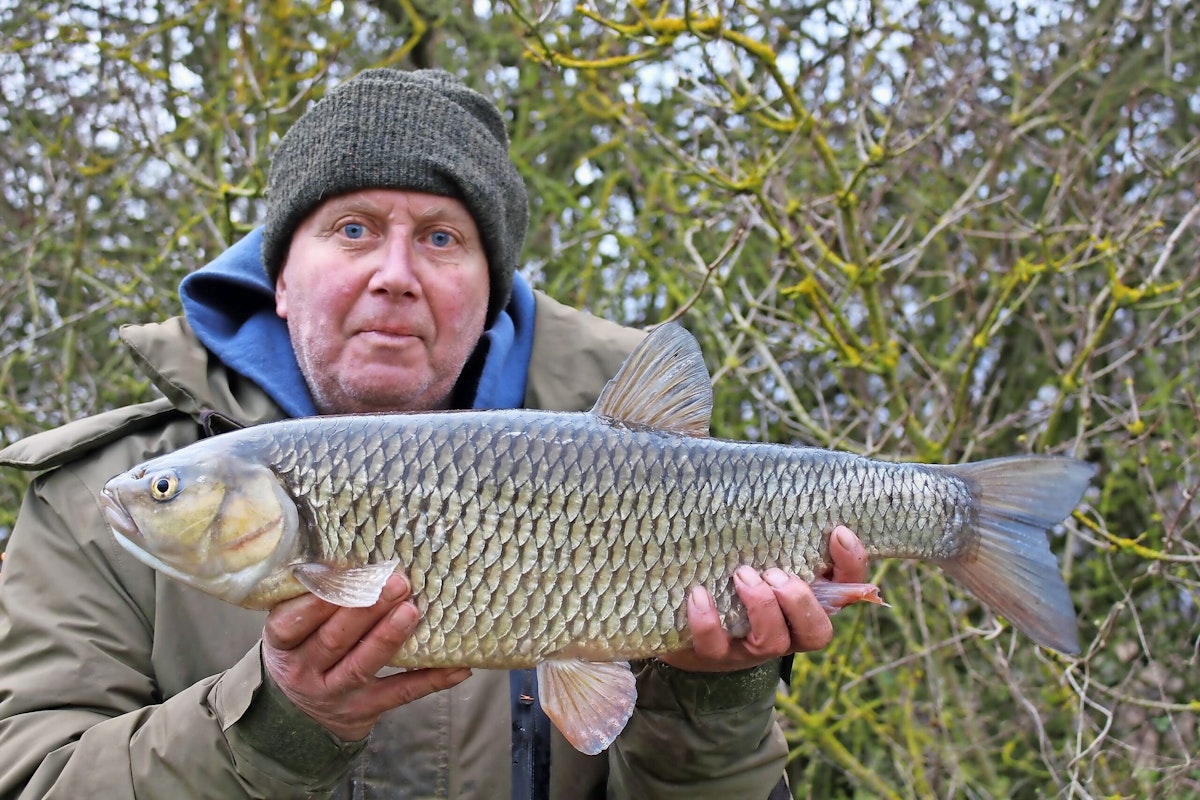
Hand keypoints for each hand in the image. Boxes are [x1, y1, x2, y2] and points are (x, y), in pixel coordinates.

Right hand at [262, 574, 471, 740]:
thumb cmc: (304, 651)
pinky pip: (401, 693)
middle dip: (366, 609)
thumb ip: (313, 599)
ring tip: (412, 611)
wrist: (302, 717)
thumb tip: (350, 557)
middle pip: (334, 640)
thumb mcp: (293, 631)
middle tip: (395, 582)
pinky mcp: (366, 709)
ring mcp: (336, 694)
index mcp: (283, 645)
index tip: (348, 573)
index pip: (292, 623)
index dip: (319, 600)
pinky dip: (431, 679)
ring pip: (362, 665)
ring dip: (389, 636)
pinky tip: (457, 665)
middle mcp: (305, 672)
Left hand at [659, 525, 869, 672]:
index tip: (838, 531)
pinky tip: (698, 595)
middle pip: (818, 632)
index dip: (851, 564)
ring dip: (762, 607)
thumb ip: (772, 521)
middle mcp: (787, 629)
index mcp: (808, 599)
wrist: (679, 617)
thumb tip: (769, 469)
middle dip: (801, 600)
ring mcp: (751, 647)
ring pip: (774, 643)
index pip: (848, 588)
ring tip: (743, 574)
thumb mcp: (758, 544)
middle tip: (776, 573)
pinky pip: (715, 647)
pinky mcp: (713, 655)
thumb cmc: (730, 568)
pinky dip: (708, 621)